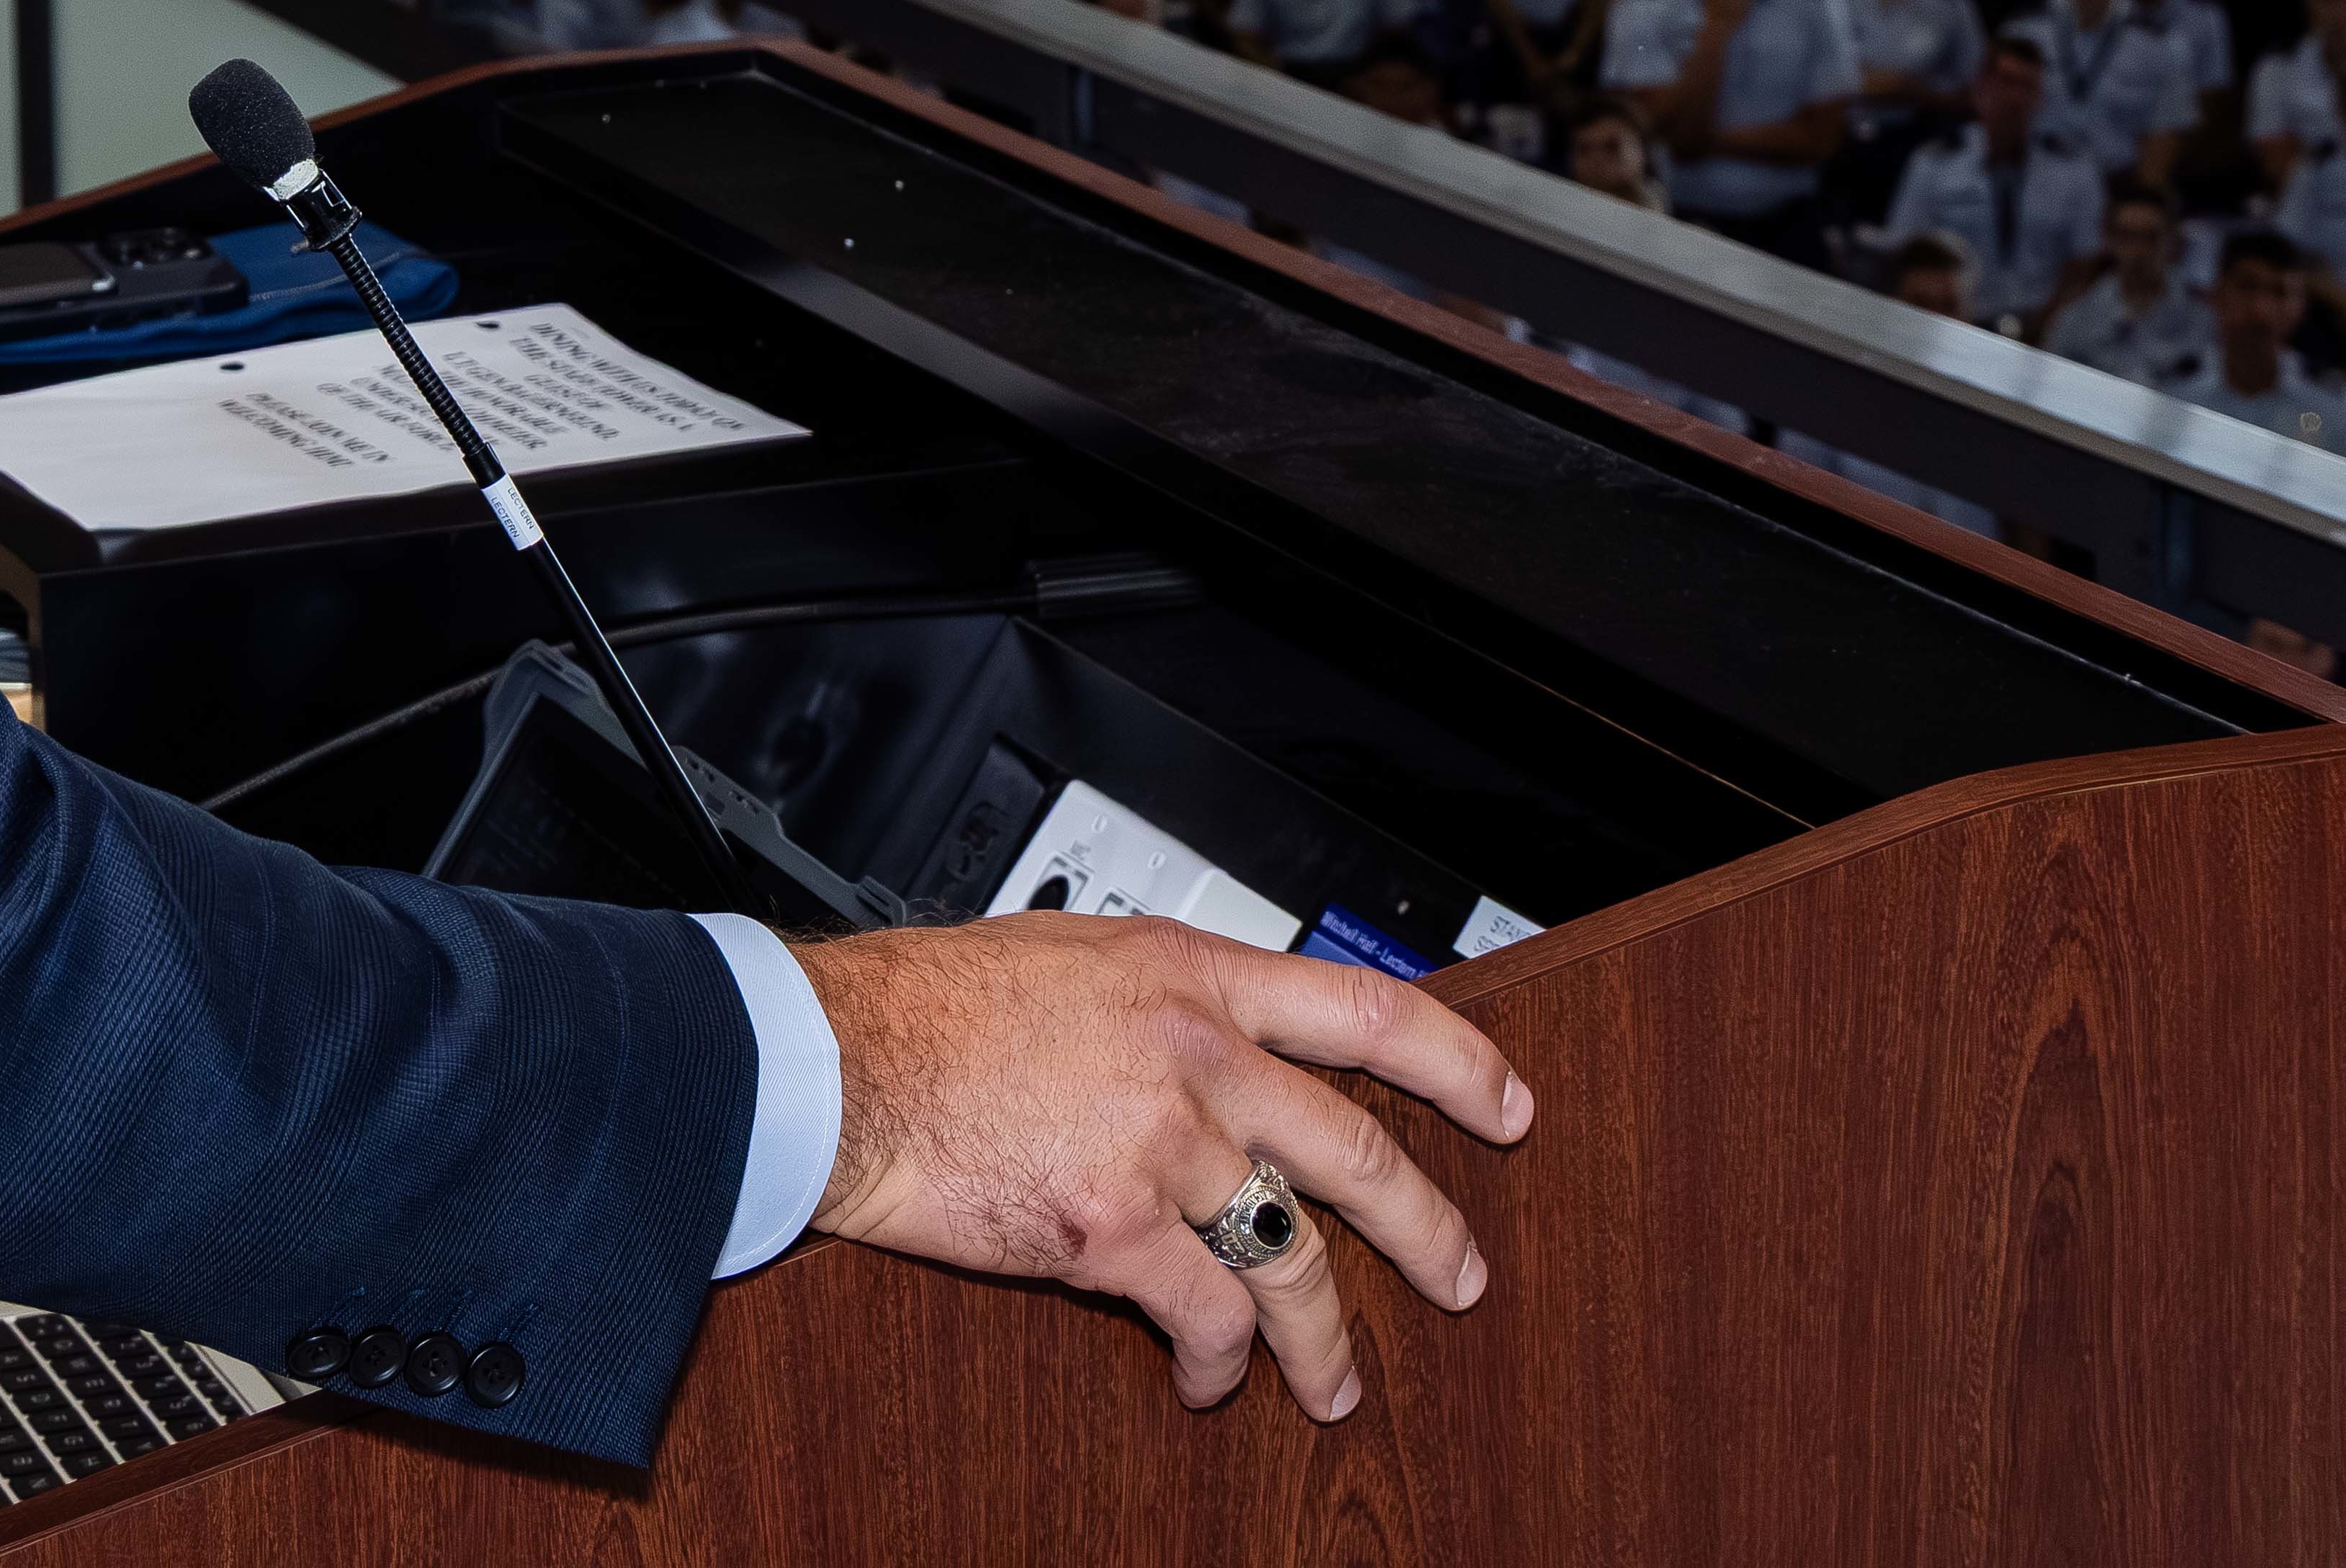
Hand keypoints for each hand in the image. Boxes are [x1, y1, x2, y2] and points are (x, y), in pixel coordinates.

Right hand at [796, 914, 1532, 1424]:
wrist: (838, 1060)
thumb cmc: (923, 1006)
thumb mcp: (1067, 961)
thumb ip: (1149, 1001)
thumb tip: (1196, 1041)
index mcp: (1185, 976)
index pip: (1366, 1009)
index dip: (1457, 1060)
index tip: (1507, 1102)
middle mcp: (1193, 1054)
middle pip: (1360, 1151)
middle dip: (1428, 1230)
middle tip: (1461, 1276)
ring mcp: (1160, 1142)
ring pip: (1294, 1255)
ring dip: (1326, 1337)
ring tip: (1336, 1384)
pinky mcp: (1111, 1227)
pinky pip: (1202, 1314)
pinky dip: (1215, 1362)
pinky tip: (1208, 1382)